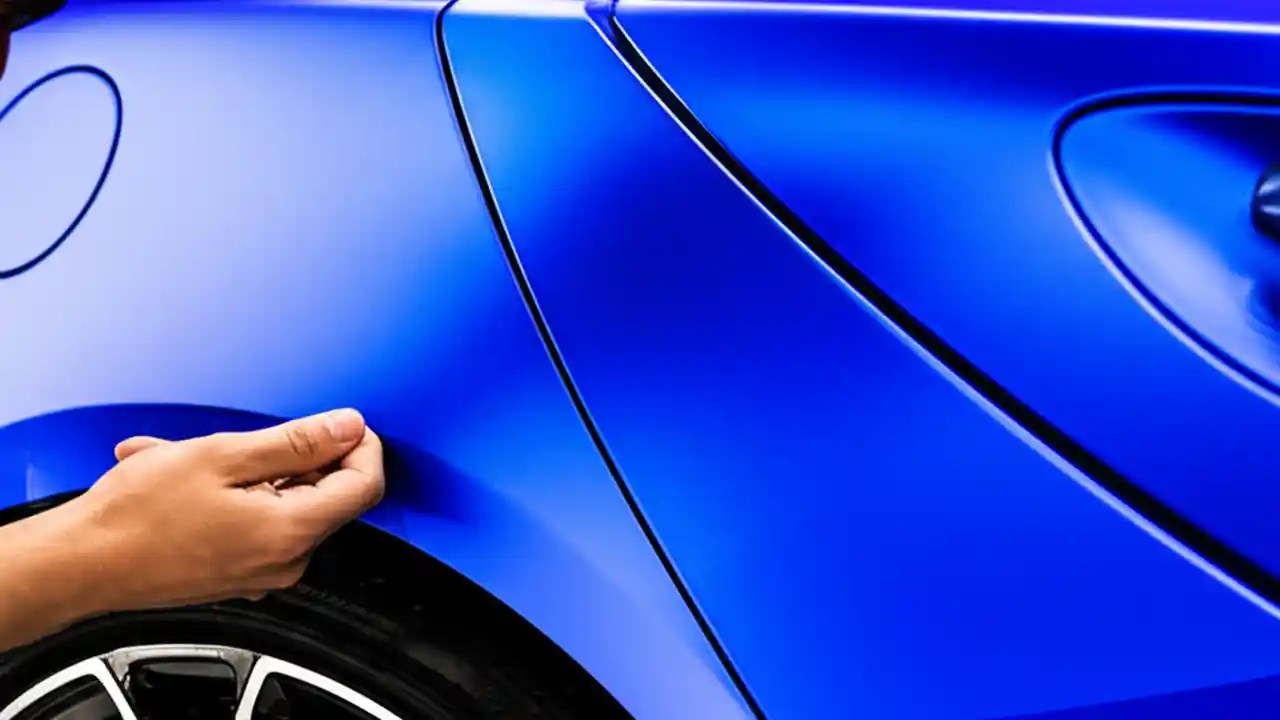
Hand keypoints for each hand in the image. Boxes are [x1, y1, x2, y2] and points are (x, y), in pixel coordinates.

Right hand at [67, 409, 384, 610]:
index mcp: (290, 532)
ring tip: (199, 456)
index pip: (366, 485)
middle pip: (329, 495)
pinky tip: (189, 480)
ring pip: (286, 504)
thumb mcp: (222, 456)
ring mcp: (262, 571)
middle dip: (298, 456)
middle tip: (251, 437)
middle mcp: (285, 561)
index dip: (361, 445)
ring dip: (255, 471)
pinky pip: (258, 522)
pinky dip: (235, 494)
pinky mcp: (239, 573)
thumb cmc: (136, 516)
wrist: (80, 564)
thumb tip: (348, 427)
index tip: (341, 423)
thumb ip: (296, 443)